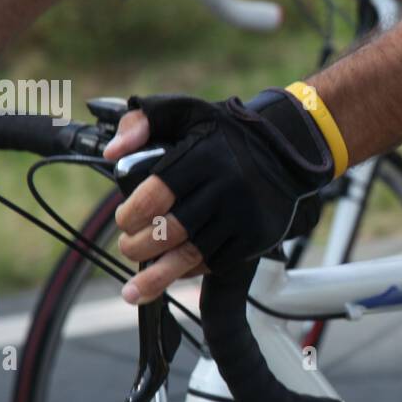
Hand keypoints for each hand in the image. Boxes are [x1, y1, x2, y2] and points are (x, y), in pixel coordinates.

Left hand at [103, 91, 333, 303]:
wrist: (289, 149)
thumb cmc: (228, 132)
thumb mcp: (185, 111)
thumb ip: (141, 120)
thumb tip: (112, 153)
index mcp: (203, 156)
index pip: (155, 196)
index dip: (131, 215)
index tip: (125, 221)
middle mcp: (225, 188)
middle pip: (170, 231)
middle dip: (139, 246)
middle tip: (128, 247)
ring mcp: (243, 216)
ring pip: (192, 255)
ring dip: (158, 275)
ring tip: (133, 291)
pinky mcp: (255, 237)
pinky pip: (215, 262)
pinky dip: (190, 271)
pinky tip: (173, 273)